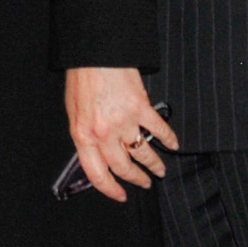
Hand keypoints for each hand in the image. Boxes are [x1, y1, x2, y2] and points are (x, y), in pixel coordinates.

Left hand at [64, 67, 175, 200]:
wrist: (95, 51)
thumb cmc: (82, 76)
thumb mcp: (74, 110)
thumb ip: (85, 133)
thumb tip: (96, 153)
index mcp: (82, 134)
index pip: (96, 174)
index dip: (109, 189)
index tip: (120, 195)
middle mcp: (103, 133)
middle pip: (123, 167)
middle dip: (136, 179)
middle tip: (145, 183)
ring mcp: (123, 122)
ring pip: (143, 153)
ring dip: (154, 164)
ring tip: (160, 169)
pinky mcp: (141, 108)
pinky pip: (158, 130)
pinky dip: (168, 139)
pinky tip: (173, 144)